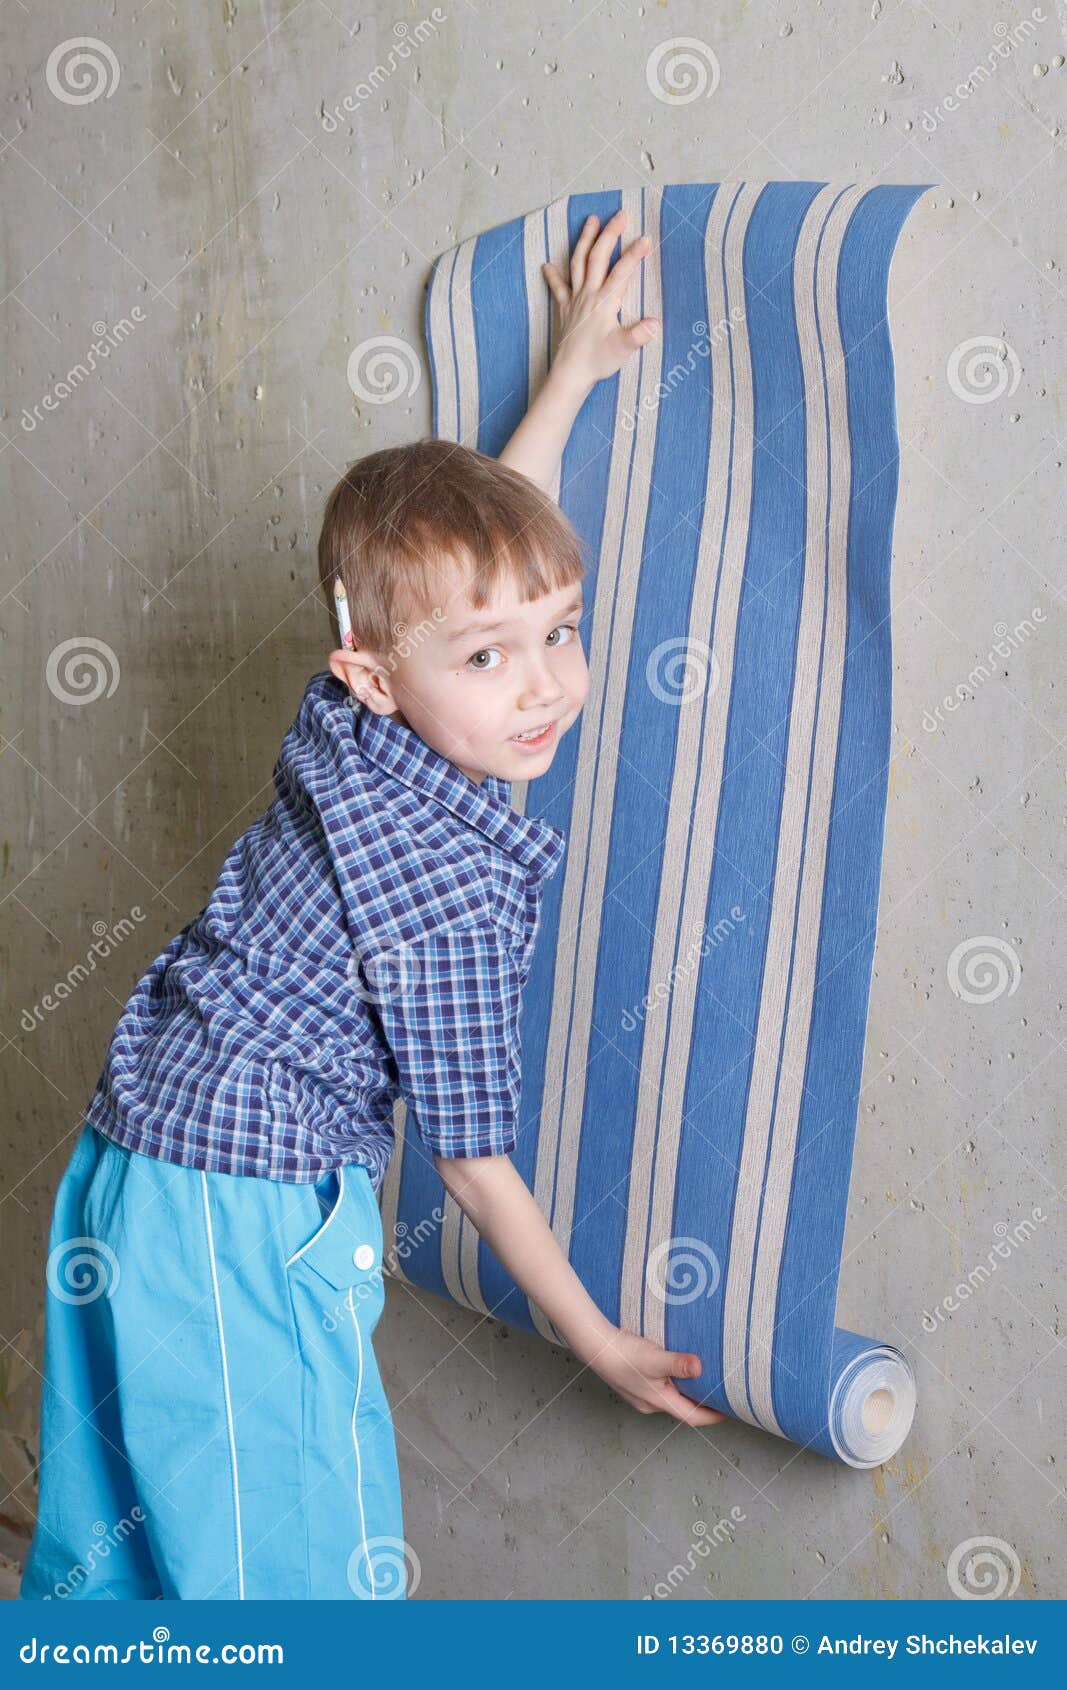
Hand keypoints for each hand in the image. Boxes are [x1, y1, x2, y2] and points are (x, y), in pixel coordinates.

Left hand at [542, 208, 659, 391]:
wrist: (569, 375)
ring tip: (591, 220)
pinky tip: (548, 265)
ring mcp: (575, 300)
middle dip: (610, 233)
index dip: (635, 254)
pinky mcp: (565, 309)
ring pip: (578, 263)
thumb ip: (638, 335)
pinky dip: (553, 275)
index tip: (646, 238)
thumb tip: (655, 323)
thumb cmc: (597, 362)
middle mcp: (589, 295)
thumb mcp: (622, 349)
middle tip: (621, 214)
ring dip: (585, 240)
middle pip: (598, 257)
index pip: (622, 271)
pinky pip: (558, 287)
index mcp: (605, 302)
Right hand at [585, 1324, 727, 1427]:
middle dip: (701, 1404)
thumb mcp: (654, 1358)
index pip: (692, 1417)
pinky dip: (672, 1383)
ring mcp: (641, 1393)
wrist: (594, 1346)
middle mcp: (650, 1403)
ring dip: (686, 1392)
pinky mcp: (634, 1382)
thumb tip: (700, 1367)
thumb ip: (677, 1363)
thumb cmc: (623, 1354)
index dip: (712, 1416)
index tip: (729, 1411)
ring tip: (702, 1380)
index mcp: (658, 1402)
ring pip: (670, 1397)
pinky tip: (673, 1369)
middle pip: (682, 1409)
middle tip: (719, 1393)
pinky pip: (659, 1388)